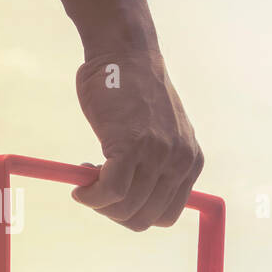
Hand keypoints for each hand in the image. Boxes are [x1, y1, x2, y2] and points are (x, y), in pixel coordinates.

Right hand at [71, 48, 202, 230]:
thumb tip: (130, 200)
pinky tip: (80, 187)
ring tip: (86, 183)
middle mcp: (181, 162)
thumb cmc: (132, 91)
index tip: (115, 198)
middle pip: (146, 218)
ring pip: (126, 209)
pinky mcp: (132, 146)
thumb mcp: (159, 134)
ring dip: (99, 205)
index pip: (166, 216)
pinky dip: (91, 197)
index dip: (135, 214)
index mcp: (191, 162)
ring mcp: (158, 155)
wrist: (124, 52)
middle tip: (95, 194)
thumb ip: (155, 164)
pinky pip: (111, 191)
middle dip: (115, 214)